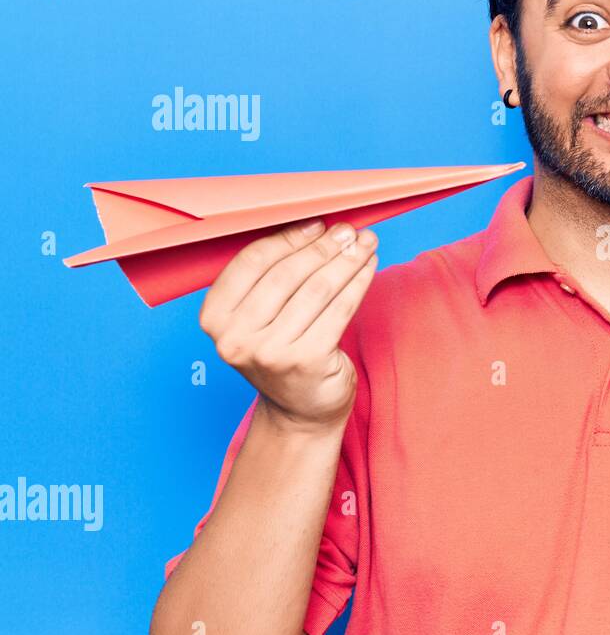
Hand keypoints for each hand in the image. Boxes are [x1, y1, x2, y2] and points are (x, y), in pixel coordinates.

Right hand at [198, 219, 378, 433]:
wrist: (300, 410)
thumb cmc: (282, 352)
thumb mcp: (258, 318)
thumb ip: (270, 278)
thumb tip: (314, 226)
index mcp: (214, 317)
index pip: (252, 262)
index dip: (288, 238)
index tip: (317, 224)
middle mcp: (235, 337)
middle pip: (287, 273)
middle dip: (323, 246)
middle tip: (348, 231)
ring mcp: (270, 352)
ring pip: (317, 288)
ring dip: (347, 260)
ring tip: (365, 243)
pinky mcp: (307, 360)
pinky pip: (340, 308)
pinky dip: (358, 282)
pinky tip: (369, 266)